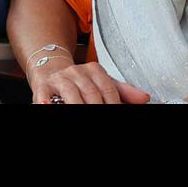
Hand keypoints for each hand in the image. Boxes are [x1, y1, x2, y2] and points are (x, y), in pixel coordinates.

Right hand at [30, 59, 149, 104]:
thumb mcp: (102, 84)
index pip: (108, 89)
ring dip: (77, 105)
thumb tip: (144, 98)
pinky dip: (47, 101)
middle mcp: (76, 71)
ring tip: (83, 112)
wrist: (50, 71)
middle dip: (97, 108)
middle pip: (91, 93)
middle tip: (100, 116)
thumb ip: (122, 92)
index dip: (113, 104)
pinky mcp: (43, 86)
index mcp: (93, 70)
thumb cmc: (80, 82)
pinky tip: (48, 105)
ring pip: (71, 93)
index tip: (114, 112)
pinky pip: (45, 94)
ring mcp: (59, 78)